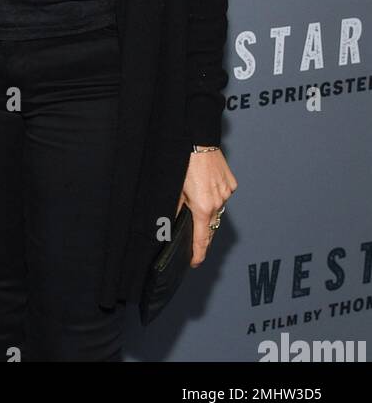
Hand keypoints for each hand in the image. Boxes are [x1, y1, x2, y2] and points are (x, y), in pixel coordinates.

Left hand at [177, 148, 236, 266]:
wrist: (198, 141)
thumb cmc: (185, 163)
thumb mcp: (175, 189)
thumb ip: (175, 209)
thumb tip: (171, 223)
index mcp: (202, 207)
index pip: (201, 238)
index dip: (198, 252)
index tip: (195, 262)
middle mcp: (218, 203)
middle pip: (210, 224)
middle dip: (202, 228)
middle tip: (193, 228)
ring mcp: (226, 193)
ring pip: (217, 208)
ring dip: (208, 207)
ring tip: (197, 194)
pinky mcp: (231, 184)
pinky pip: (223, 194)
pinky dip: (215, 194)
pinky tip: (207, 184)